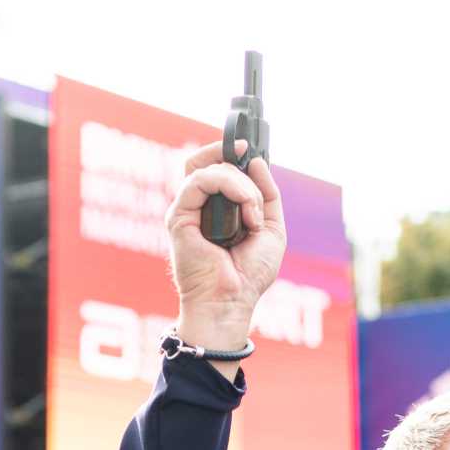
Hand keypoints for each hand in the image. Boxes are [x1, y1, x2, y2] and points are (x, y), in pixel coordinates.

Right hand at [165, 139, 284, 347]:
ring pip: (207, 170)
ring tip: (253, 214)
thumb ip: (266, 193)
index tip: (250, 148)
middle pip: (203, 160)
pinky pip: (200, 182)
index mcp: (216, 209)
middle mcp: (197, 207)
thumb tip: (254, 160)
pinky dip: (230, 189)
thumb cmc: (249, 274)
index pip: (215, 167)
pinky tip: (246, 214)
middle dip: (228, 153)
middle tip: (248, 155)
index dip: (229, 153)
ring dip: (240, 185)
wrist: (232, 301)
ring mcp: (186, 210)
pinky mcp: (178, 217)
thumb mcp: (271, 227)